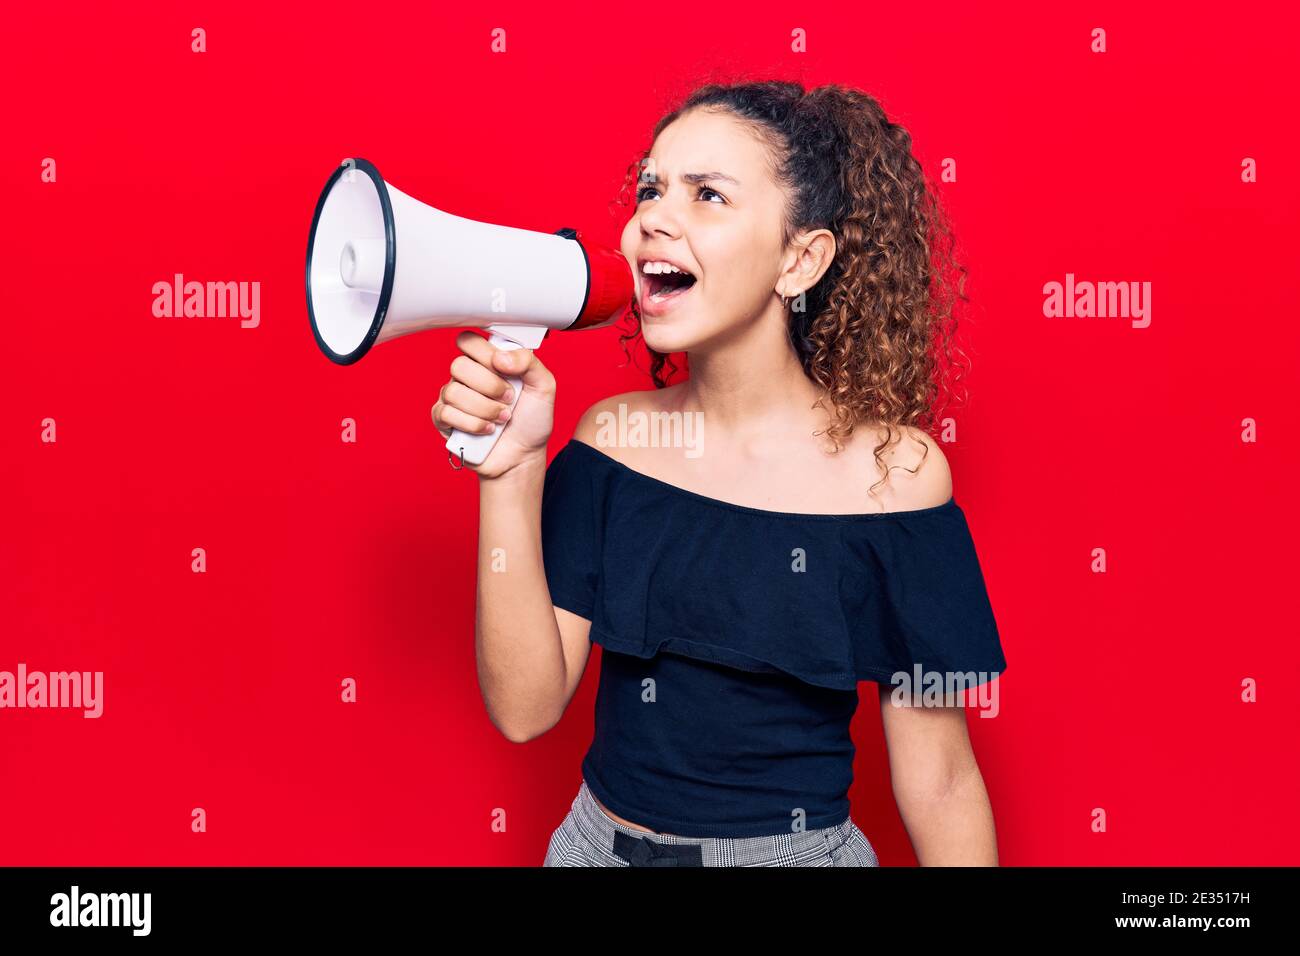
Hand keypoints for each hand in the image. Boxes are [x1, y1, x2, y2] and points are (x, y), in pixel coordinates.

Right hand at [432, 330, 555, 478]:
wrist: (524, 455)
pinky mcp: (444, 421)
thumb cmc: (531, 420)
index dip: (485, 353)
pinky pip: (446, 413)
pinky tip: (488, 430)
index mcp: (487, 362)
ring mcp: (453, 398)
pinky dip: (473, 424)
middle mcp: (467, 377)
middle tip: (509, 398)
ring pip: (453, 392)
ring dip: (485, 409)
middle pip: (459, 365)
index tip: (505, 368)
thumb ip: (528, 361)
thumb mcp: (543, 386)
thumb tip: (500, 357)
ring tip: (502, 418)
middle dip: (490, 386)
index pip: (469, 341)